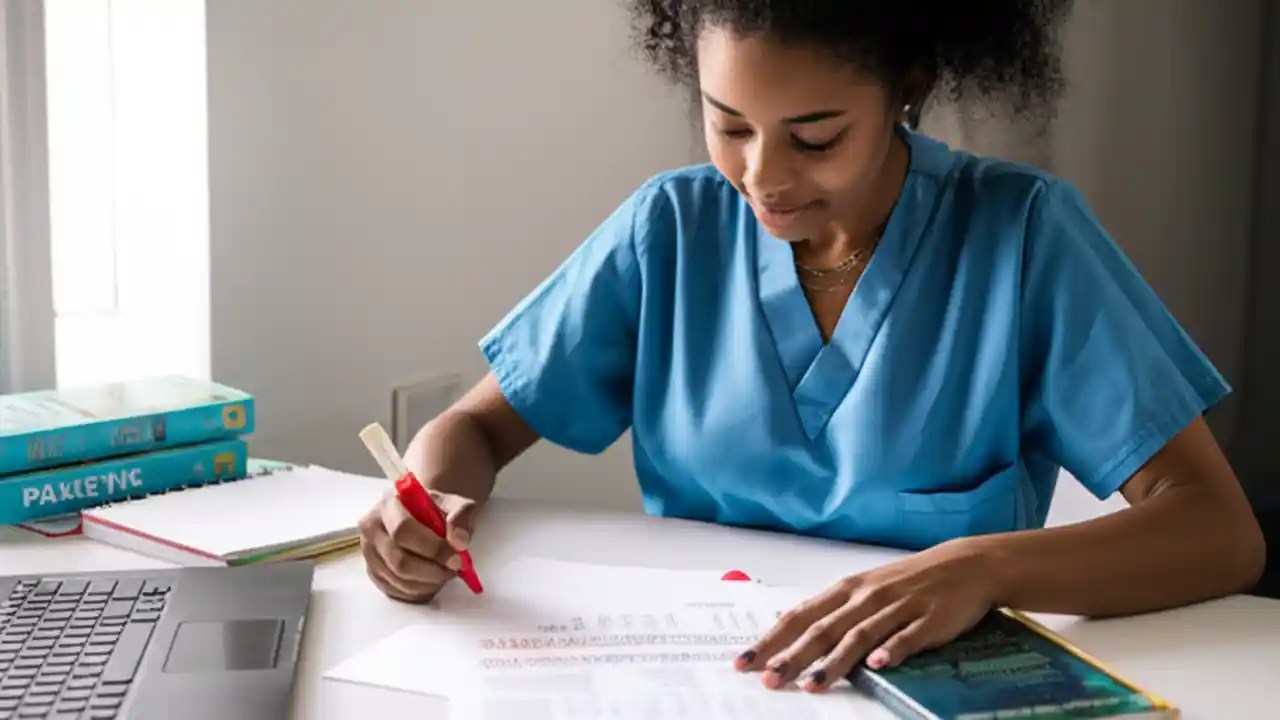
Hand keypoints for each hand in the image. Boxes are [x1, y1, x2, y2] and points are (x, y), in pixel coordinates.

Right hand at [358, 489, 476, 602]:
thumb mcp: (456, 503)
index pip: (404, 530)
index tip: (457, 559)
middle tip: (453, 570)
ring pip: (398, 579)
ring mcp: (369, 552)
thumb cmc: (437, 510)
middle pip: (398, 560)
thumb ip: (461, 516)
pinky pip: (395, 591)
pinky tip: (432, 581)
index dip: (433, 548)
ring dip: (428, 583)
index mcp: (389, 504)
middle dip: (431, 571)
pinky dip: (419, 592)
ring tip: (445, 574)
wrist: (423, 515)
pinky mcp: (373, 572)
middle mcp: (372, 528)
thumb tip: (458, 542)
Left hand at [737, 539, 998, 691]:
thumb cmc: (908, 581)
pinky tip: (877, 665)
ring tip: (813, 684)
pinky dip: (891, 650)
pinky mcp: (929, 619)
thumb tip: (792, 633)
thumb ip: (833, 613)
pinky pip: (907, 636)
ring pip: (859, 635)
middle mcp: (866, 596)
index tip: (745, 660)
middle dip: (793, 656)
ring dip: (835, 661)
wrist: (966, 564)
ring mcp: (898, 606)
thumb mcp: (866, 591)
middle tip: (769, 679)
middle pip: (823, 629)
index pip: (800, 615)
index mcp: (846, 589)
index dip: (772, 639)